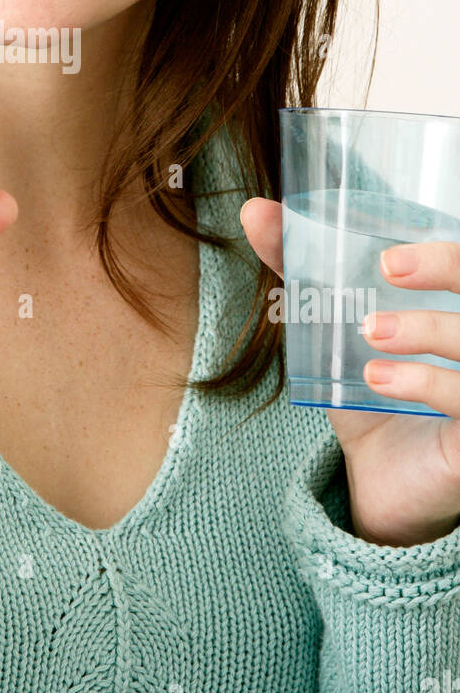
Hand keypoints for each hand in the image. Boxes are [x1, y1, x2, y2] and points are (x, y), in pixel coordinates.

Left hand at [240, 197, 459, 546]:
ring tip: (370, 331)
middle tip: (388, 267)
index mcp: (458, 304)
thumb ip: (300, 269)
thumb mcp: (333, 326)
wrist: (384, 481)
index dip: (443, 253)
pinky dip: (424, 382)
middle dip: (447, 266)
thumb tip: (253, 210)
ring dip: (428, 328)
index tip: (387, 255)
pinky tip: (378, 379)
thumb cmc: (374, 390)